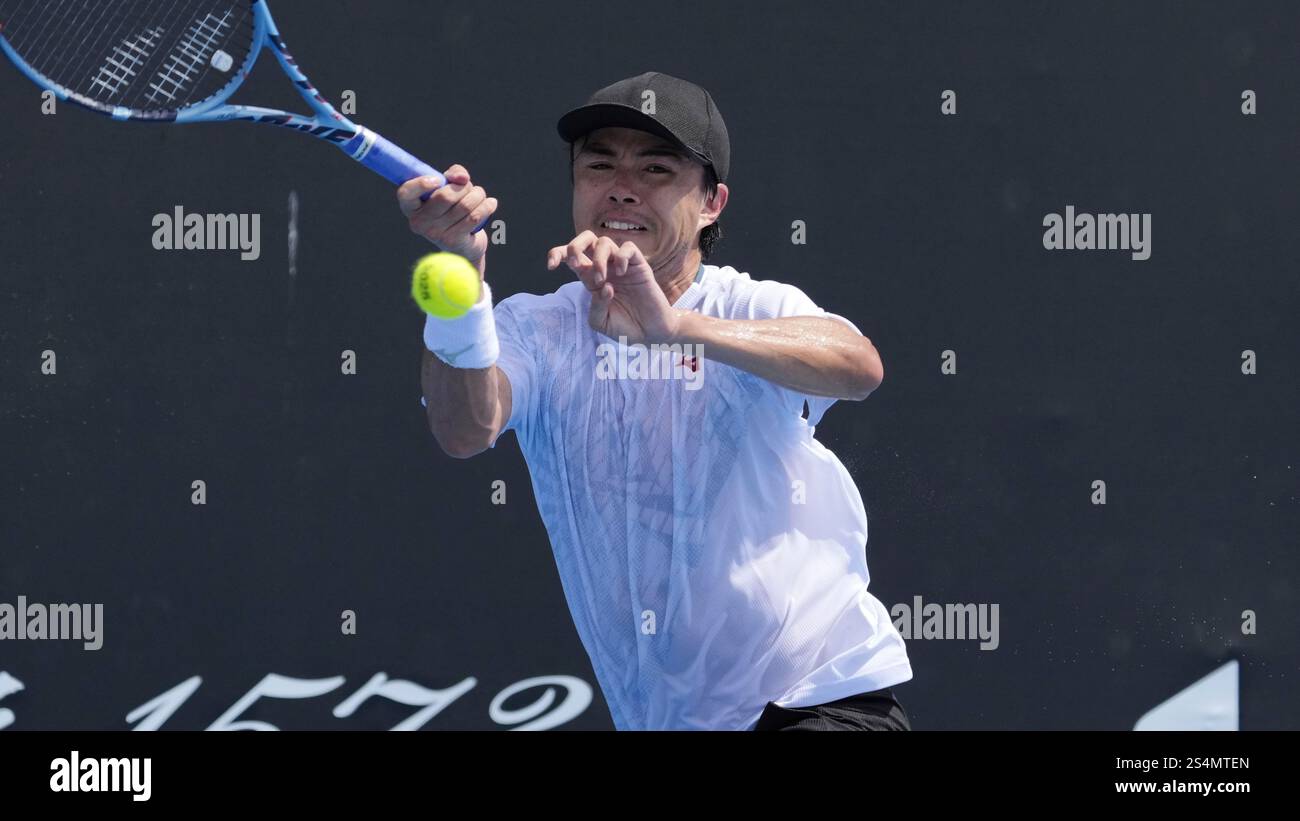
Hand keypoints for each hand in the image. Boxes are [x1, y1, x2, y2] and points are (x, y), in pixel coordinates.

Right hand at [397, 164, 496, 265]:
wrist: (463, 245)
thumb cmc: (452, 210)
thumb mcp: (448, 188)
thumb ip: (452, 175)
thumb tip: (461, 178)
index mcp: (411, 207)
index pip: (406, 193)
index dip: (421, 183)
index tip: (439, 179)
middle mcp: (419, 223)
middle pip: (445, 196)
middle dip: (464, 187)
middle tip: (470, 188)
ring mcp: (435, 234)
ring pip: (464, 205)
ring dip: (478, 195)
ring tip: (480, 195)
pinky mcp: (453, 241)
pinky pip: (474, 217)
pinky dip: (486, 206)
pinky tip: (491, 203)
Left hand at [546, 231, 680, 344]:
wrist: (651, 334)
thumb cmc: (625, 328)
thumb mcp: (601, 323)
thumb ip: (595, 307)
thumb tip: (603, 287)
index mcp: (591, 279)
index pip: (571, 257)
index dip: (557, 254)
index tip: (551, 266)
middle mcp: (605, 268)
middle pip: (586, 239)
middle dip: (574, 245)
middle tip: (575, 263)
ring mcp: (621, 265)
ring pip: (604, 242)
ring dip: (598, 259)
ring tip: (602, 280)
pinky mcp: (639, 266)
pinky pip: (628, 248)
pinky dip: (621, 256)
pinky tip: (621, 272)